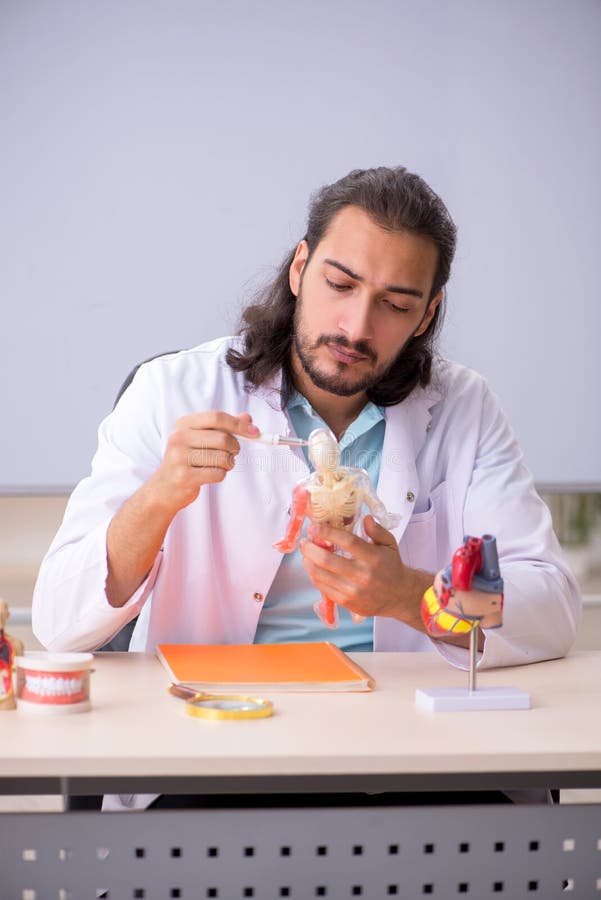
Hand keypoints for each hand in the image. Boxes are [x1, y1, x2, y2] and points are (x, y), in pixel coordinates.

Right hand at [148, 411, 259, 512]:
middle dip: (234, 447)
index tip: (255, 432)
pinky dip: (221, 475)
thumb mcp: (201, 439)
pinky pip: (218, 474)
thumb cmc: (187, 460)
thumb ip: (224, 427)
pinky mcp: (184, 476)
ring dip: (228, 463)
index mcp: (183, 424)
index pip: (217, 417)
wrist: (164, 488)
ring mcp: (179, 457)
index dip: (239, 424)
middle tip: (232, 453)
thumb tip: (248, 418)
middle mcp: (179, 438)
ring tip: (219, 465)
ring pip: (222, 457)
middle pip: (223, 438)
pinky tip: (210, 475)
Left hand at [300, 515, 431, 628]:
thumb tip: (365, 518)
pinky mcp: (347, 603)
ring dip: (308, 562)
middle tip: (304, 541)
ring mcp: (354, 591)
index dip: (327, 533)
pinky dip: (314, 576)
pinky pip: (324, 589)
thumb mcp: (390, 544)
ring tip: (305, 554)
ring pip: (321, 576)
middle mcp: (363, 575)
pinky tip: (313, 568)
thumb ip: (377, 530)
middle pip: (328, 560)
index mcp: (373, 557)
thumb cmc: (392, 567)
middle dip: (310, 549)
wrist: (399, 596)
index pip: (347, 542)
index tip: (314, 527)